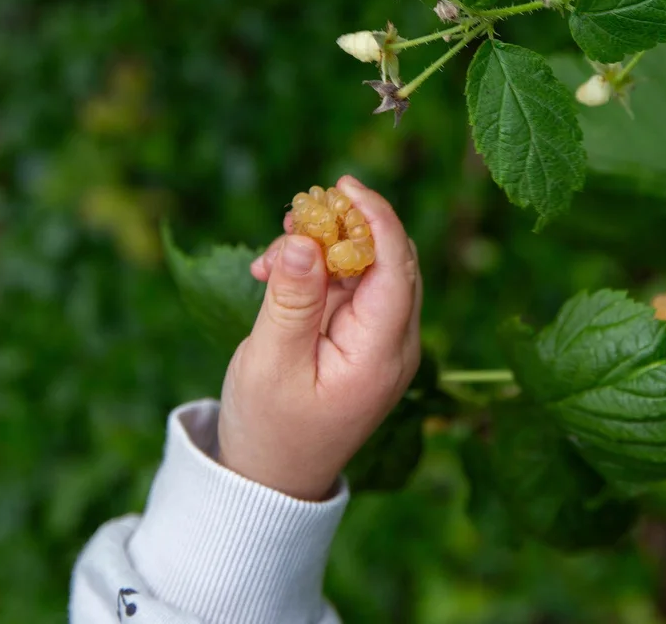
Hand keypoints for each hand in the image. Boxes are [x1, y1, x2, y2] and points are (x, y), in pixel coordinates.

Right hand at [215, 175, 421, 499]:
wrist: (270, 479)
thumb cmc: (269, 427)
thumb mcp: (271, 361)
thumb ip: (291, 299)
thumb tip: (304, 238)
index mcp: (382, 354)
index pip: (396, 268)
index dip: (376, 218)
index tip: (343, 186)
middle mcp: (396, 345)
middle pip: (389, 260)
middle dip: (347, 225)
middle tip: (299, 208)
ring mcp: (383, 343)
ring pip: (367, 270)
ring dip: (325, 248)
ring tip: (271, 253)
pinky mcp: (363, 341)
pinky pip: (351, 289)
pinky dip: (318, 272)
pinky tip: (274, 272)